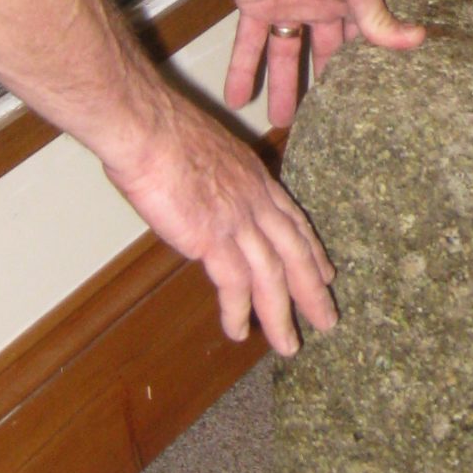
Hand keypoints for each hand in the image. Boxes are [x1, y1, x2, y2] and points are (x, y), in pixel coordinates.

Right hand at [107, 93, 336, 356]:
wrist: (145, 126)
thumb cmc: (161, 132)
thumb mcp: (206, 153)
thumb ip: (215, 182)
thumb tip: (208, 200)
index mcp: (255, 178)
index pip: (293, 221)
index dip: (311, 250)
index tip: (326, 273)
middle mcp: (255, 201)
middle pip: (295, 253)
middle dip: (313, 290)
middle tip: (327, 321)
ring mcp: (237, 220)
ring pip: (272, 276)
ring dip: (282, 314)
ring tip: (290, 346)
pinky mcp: (213, 238)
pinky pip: (234, 284)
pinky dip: (238, 311)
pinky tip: (240, 332)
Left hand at [223, 0, 425, 130]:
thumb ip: (377, 18)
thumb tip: (418, 40)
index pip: (360, 39)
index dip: (363, 66)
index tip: (367, 100)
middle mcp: (321, 6)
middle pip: (323, 53)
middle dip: (324, 84)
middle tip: (325, 120)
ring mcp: (288, 8)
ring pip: (286, 54)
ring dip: (283, 87)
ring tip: (281, 123)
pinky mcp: (256, 9)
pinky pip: (249, 45)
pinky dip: (243, 71)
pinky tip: (238, 100)